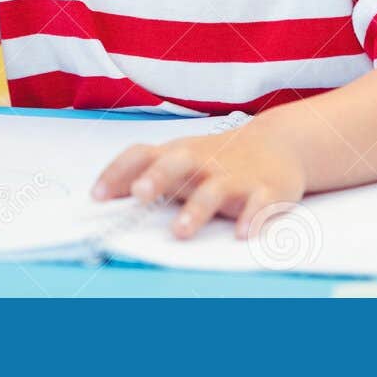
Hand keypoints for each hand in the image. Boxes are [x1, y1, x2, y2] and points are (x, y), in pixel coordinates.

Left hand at [90, 125, 306, 238]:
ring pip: (215, 190)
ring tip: (180, 231)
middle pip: (178, 163)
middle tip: (140, 195)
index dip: (118, 172)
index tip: (97, 197)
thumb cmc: (218, 158)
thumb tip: (99, 195)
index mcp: (178, 154)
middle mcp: (204, 163)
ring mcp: (236, 177)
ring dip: (197, 209)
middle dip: (158, 177)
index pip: (142, 154)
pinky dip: (253, 218)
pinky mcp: (266, 191)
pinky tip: (242, 233)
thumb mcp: (181, 159)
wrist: (279, 143)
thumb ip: (145, 173)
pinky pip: (260, 204)